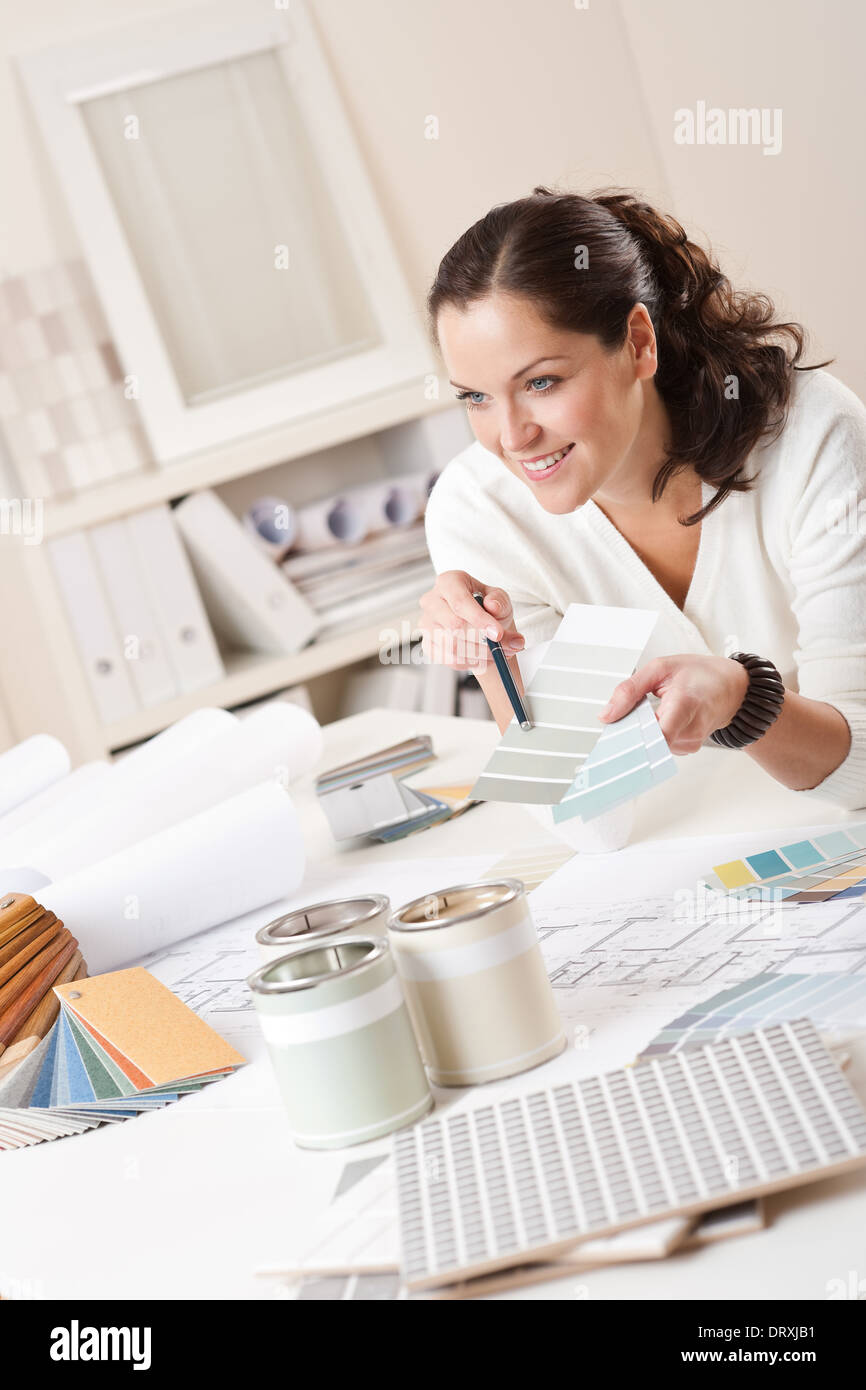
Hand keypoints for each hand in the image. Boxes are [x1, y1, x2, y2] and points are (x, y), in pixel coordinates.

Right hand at [418, 571, 524, 670]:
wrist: (480, 624)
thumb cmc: (487, 606)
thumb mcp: (500, 598)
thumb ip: (500, 601)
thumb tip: (493, 606)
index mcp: (448, 582)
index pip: (459, 602)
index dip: (479, 619)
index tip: (498, 633)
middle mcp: (432, 601)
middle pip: (454, 626)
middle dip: (483, 641)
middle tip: (506, 647)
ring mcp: (427, 624)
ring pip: (452, 646)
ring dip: (481, 654)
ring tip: (499, 652)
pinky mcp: (428, 645)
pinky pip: (450, 660)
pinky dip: (472, 662)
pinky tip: (484, 657)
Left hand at [598, 654, 749, 753]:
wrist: (731, 688)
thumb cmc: (700, 674)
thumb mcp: (660, 668)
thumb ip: (629, 690)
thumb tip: (607, 714)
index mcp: (685, 704)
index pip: (658, 736)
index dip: (633, 740)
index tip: (616, 738)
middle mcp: (691, 728)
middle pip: (649, 744)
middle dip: (633, 733)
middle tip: (628, 716)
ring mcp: (691, 742)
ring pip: (653, 746)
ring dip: (644, 731)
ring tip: (652, 710)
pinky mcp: (689, 748)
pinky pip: (661, 746)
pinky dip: (654, 735)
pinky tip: (661, 719)